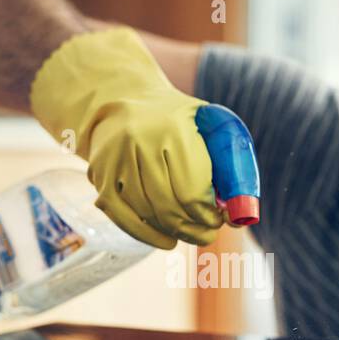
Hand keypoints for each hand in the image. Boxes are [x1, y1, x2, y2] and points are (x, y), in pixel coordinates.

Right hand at [30, 26, 224, 249]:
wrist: (121, 98)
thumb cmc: (176, 117)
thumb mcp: (210, 123)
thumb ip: (231, 163)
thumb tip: (239, 215)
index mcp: (172, 128)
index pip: (192, 191)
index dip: (209, 215)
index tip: (219, 220)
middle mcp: (139, 142)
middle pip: (169, 207)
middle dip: (194, 229)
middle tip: (207, 234)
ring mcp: (114, 160)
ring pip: (148, 214)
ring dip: (174, 233)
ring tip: (190, 234)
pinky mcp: (99, 175)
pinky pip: (123, 218)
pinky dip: (147, 236)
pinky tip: (166, 241)